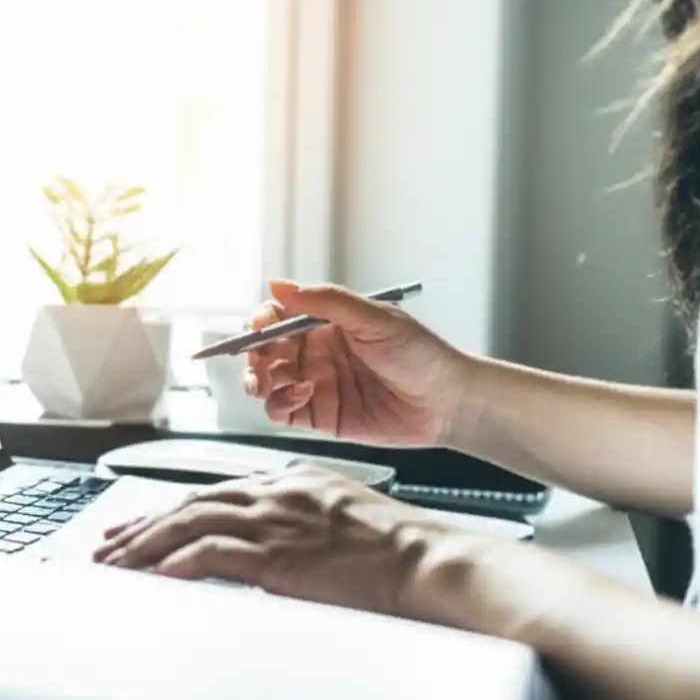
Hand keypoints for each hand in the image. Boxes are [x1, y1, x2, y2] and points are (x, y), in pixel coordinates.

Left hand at [91, 467, 480, 623]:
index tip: (147, 523)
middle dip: (145, 524)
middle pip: (191, 502)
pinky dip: (174, 564)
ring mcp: (272, 520)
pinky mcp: (274, 553)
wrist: (426, 559)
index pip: (216, 490)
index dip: (175, 507)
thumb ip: (302, 522)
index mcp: (290, 480)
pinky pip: (208, 555)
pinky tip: (152, 577)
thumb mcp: (342, 516)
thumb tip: (276, 543)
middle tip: (110, 542)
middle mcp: (274, 492)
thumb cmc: (400, 547)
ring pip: (188, 523)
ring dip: (145, 545)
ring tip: (114, 563)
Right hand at [246, 280, 472, 446]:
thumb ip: (325, 301)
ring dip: (259, 379)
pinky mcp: (319, 416)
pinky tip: (303, 393)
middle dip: (252, 354)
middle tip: (259, 360)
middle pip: (263, 350)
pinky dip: (280, 402)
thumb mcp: (373, 318)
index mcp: (324, 324)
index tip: (258, 328)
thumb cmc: (420, 354)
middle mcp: (315, 353)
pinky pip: (281, 411)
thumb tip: (278, 283)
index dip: (260, 322)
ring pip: (266, 382)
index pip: (277, 317)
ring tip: (271, 381)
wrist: (447, 402)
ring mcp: (314, 384)